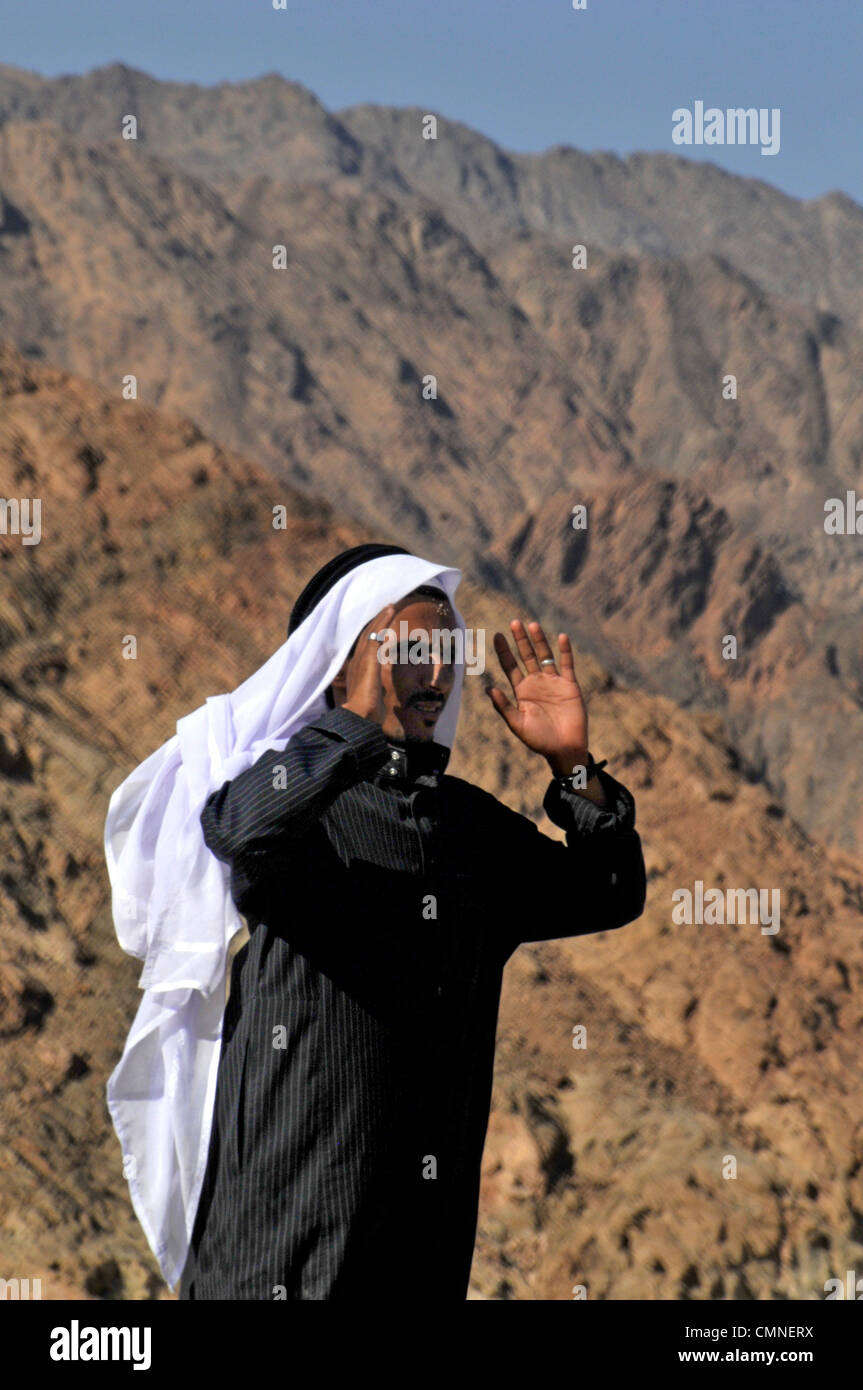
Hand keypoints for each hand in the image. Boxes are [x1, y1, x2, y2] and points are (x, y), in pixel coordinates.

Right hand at [342, 604, 395, 726]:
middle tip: (387, 608)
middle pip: (366, 635)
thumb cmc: (367, 714)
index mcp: (357, 670)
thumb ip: (376, 690)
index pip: (366, 647)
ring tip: (390, 605)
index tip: (382, 626)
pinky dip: (383, 621)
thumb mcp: (373, 698)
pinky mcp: (368, 658)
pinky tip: (390, 611)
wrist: (359, 717)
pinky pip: (376, 634)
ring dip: (381, 617)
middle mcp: (357, 661)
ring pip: (371, 631)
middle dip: (376, 621)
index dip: (373, 634)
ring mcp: (361, 658)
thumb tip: (383, 693)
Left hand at [486, 620, 588, 771]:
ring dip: (539, 641)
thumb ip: (504, 706)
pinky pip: (567, 664)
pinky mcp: (569, 685)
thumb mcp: (517, 724)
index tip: (497, 635)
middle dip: (520, 640)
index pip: (511, 666)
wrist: (564, 749)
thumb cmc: (538, 740)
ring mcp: (553, 682)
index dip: (504, 651)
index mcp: (522, 691)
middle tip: (514, 623)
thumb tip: (489, 688)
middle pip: (527, 656)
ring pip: (545, 656)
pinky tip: (561, 637)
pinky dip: (565, 651)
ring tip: (532, 625)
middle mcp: (536, 683)